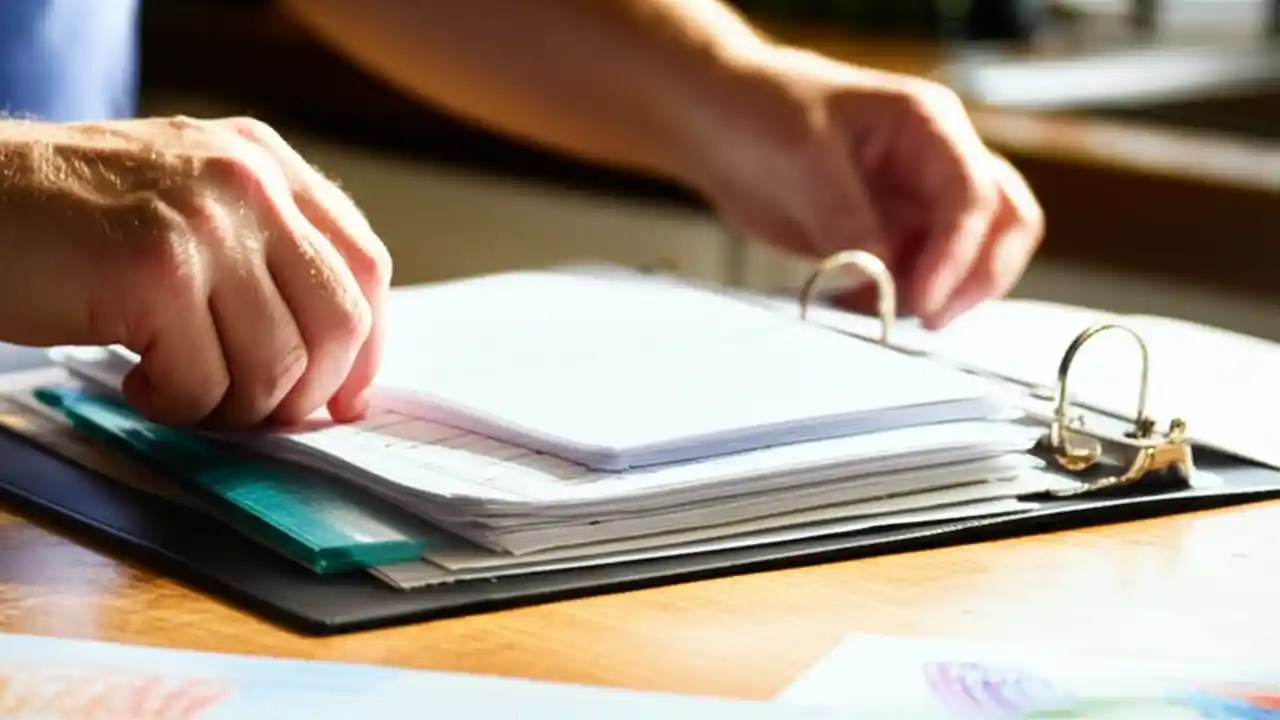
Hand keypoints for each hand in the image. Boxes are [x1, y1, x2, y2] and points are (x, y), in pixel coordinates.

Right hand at [0, 116, 391, 426]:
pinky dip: (176, 405)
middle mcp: (249, 182)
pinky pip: (206, 384)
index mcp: (267, 161)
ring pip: (278, 364)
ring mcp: (206, 224)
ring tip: (183, 390)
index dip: (367, 345)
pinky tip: (140, 381)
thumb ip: (266, 249)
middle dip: (305, 391)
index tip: (345, 395)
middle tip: (256, 410)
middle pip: (339, 320)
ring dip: (233, 406)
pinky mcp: (156, 273)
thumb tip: (337, 357)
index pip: (366, 264)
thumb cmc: (72, 214)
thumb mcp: (191, 196)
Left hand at [684, 45, 1043, 327]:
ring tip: (876, 308)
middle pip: (1004, 225)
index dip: (959, 252)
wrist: (716, 123)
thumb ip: (845, 218)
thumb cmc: (762, 109)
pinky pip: (914, 280)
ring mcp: (912, 204)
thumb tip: (879, 273)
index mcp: (928, 125)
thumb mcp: (803, 156)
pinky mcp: (883, 238)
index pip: (975, 195)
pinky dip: (895, 301)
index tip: (925, 297)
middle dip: (980, 277)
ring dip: (934, 295)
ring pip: (964, 260)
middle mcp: (933, 165)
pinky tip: (854, 302)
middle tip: (934, 316)